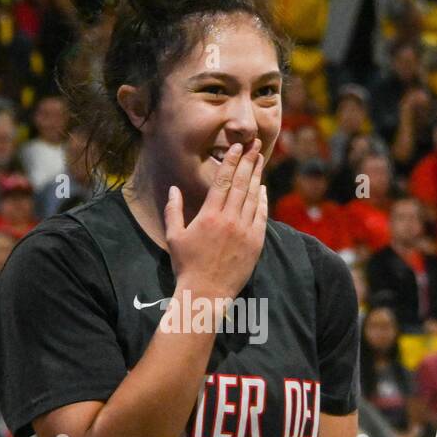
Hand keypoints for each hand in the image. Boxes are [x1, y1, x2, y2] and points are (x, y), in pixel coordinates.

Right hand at [166, 139, 267, 302]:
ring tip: (260, 160)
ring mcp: (245, 231)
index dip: (231, 161)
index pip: (223, 181)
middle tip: (255, 144)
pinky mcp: (255, 243)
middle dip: (249, 162)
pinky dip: (263, 201)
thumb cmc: (186, 265)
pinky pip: (262, 216)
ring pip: (253, 197)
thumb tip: (174, 189)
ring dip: (257, 177)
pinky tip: (263, 189)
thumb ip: (174, 210)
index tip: (238, 147)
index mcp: (209, 215)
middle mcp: (229, 220)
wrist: (206, 293)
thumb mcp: (174, 237)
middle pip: (242, 184)